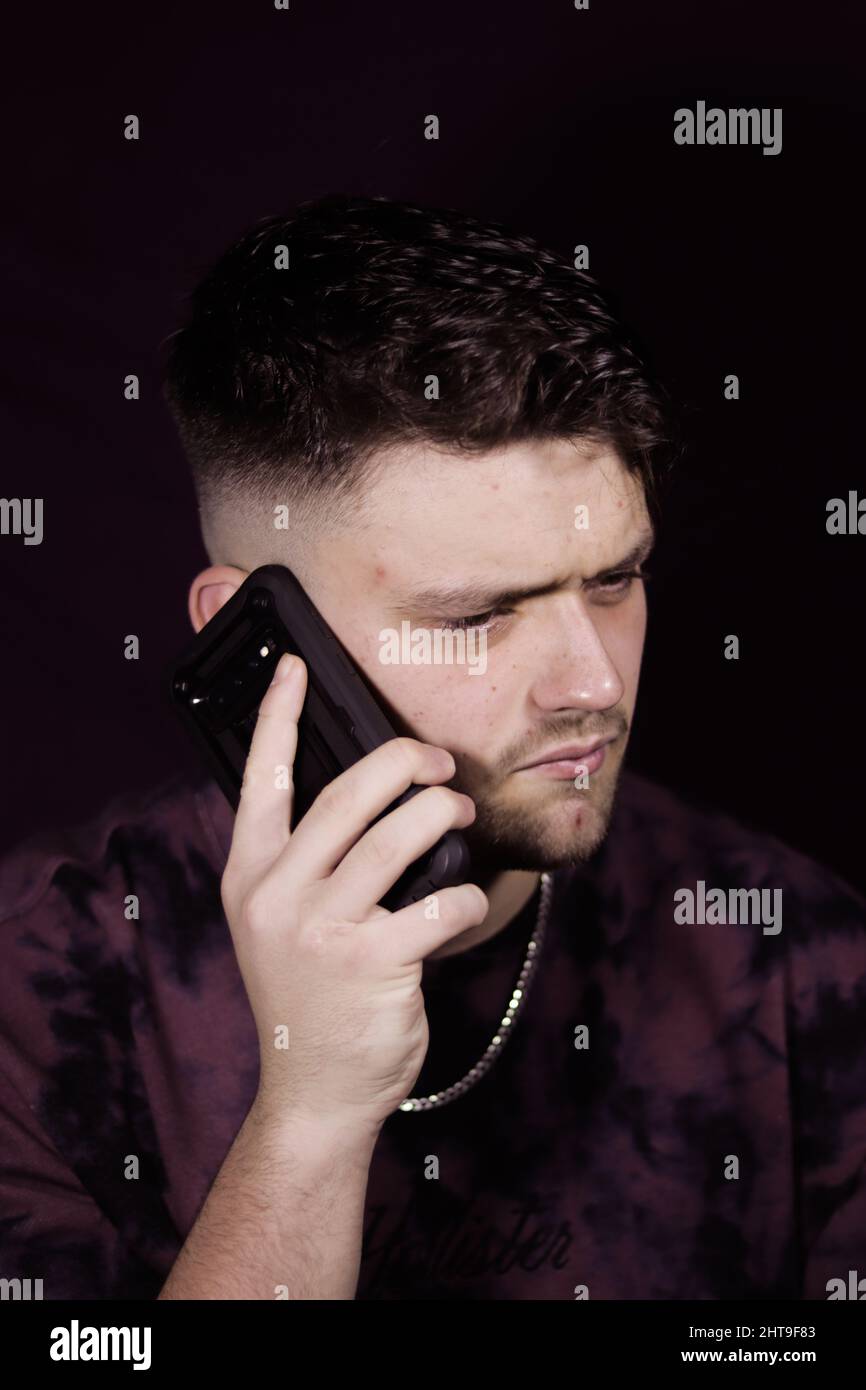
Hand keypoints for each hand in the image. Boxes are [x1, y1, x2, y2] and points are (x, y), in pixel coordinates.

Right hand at [220, 652, 487, 1136]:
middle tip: (438, 761)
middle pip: (348, 794)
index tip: (294, 665)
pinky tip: (464, 899)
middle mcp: (275, 894)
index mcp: (250, 874)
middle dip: (404, 761)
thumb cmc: (310, 997)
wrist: (312, 1090)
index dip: (278, 715)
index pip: (262, 778)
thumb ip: (305, 864)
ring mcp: (319, 928)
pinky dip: (463, 894)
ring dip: (442, 814)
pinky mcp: (368, 961)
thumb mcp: (280, 924)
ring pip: (397, 836)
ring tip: (459, 813)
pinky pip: (437, 903)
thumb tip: (374, 798)